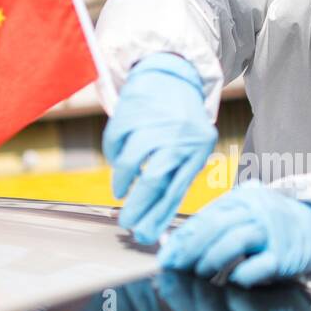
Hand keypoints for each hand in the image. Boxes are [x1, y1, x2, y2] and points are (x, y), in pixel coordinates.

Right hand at [103, 53, 216, 244]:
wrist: (172, 76)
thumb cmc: (182, 123)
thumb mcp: (192, 148)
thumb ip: (176, 179)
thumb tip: (154, 221)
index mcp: (197, 149)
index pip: (176, 189)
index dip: (158, 217)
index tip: (144, 235)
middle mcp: (177, 136)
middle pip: (154, 179)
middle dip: (137, 207)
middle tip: (126, 223)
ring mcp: (152, 122)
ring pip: (130, 163)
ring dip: (122, 183)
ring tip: (121, 191)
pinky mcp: (131, 111)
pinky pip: (114, 144)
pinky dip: (113, 157)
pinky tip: (120, 160)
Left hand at [157, 183, 310, 286]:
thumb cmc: (270, 224)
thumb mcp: (242, 214)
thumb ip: (211, 224)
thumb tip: (169, 241)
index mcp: (239, 199)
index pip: (204, 218)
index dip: (181, 239)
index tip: (165, 258)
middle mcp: (254, 210)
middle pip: (215, 227)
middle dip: (190, 250)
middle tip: (174, 269)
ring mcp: (270, 231)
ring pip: (234, 241)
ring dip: (211, 260)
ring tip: (198, 275)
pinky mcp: (284, 254)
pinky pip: (258, 265)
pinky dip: (242, 274)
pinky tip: (231, 280)